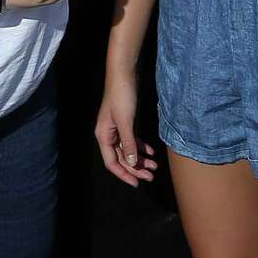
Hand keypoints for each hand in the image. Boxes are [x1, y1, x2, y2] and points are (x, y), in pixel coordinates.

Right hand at [95, 71, 157, 185]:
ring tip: (154, 165)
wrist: (124, 74)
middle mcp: (108, 134)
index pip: (111, 162)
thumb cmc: (122, 96)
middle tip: (151, 176)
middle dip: (135, 168)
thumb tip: (132, 164)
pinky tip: (151, 151)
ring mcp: (117, 128)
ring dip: (140, 158)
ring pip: (128, 150)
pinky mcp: (125, 122)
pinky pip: (132, 139)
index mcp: (103, 135)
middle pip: (121, 158)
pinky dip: (141, 146)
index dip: (123, 174)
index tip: (137, 183)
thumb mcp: (126, 121)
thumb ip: (128, 143)